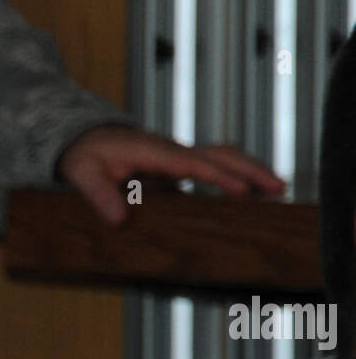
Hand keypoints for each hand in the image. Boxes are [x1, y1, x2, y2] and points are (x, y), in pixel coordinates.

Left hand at [57, 124, 287, 225]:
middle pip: (218, 155)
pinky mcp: (180, 168)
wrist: (86, 140)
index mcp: (151, 152)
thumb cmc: (85, 156)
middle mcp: (171, 151)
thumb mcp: (81, 173)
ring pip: (223, 158)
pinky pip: (215, 169)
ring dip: (251, 171)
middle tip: (276, 188)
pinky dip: (238, 178)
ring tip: (278, 190)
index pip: (190, 163)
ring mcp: (178, 158)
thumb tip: (119, 218)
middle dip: (249, 170)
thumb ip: (98, 194)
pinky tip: (254, 196)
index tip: (240, 190)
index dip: (216, 176)